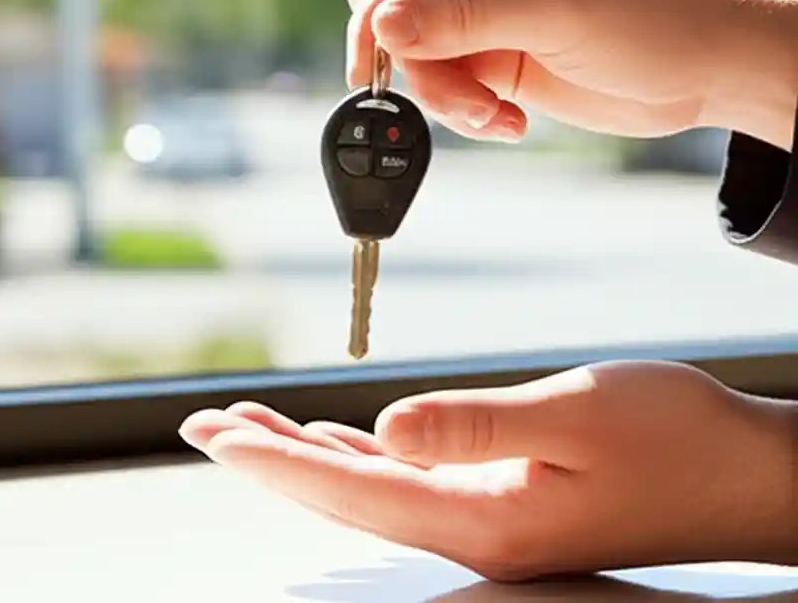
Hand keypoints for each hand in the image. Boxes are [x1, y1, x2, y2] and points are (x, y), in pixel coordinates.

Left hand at [179, 360, 797, 580]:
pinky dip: (361, 457)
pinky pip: (410, 480)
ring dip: (305, 457)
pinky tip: (338, 442)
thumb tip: (382, 427)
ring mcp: (490, 520)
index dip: (272, 462)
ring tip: (250, 430)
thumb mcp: (576, 414)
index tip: (213, 433)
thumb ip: (473, 425)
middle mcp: (475, 531)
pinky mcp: (507, 502)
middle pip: (344, 495)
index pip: (350, 490)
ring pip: (370, 487)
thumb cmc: (680, 441)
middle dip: (267, 461)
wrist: (750, 475)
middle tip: (204, 428)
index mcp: (483, 520)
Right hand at [345, 0, 797, 149]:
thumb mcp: (551, 14)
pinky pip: (443, 84)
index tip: (375, 70)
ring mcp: (484, 10)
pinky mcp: (492, 54)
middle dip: (413, 61)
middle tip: (449, 95)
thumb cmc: (649, 20)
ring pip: (414, 55)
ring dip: (445, 95)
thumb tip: (382, 26)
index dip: (381, 20)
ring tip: (493, 115)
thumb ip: (459, 20)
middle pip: (392, 7)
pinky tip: (507, 119)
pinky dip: (465, 110)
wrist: (703, 71)